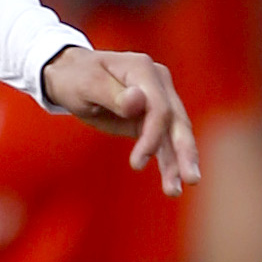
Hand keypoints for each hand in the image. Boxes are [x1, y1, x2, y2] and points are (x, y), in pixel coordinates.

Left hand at [41, 44, 199, 195]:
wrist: (70, 75)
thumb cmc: (76, 78)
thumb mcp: (86, 84)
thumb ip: (112, 94)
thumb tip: (138, 101)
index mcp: (143, 69)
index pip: (159, 107)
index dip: (152, 136)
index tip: (136, 164)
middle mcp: (157, 83)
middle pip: (177, 120)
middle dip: (184, 152)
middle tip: (190, 179)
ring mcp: (158, 99)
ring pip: (174, 134)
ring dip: (178, 163)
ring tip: (174, 191)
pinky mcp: (152, 118)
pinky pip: (164, 141)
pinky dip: (168, 162)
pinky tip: (171, 183)